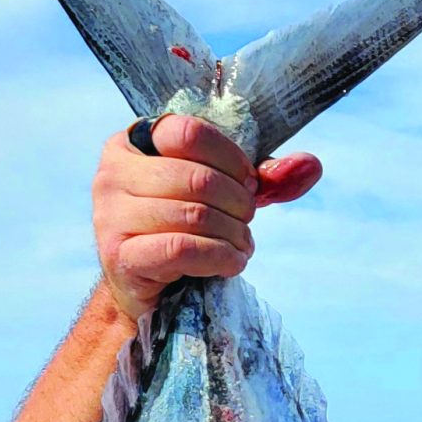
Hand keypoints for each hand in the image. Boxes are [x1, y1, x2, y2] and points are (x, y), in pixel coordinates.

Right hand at [92, 114, 322, 324]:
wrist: (146, 289)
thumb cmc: (182, 230)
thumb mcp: (218, 194)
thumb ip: (261, 177)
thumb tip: (311, 165)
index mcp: (133, 142)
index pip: (188, 132)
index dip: (231, 159)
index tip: (248, 183)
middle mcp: (112, 173)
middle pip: (196, 177)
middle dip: (237, 204)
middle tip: (246, 222)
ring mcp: (110, 216)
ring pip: (193, 215)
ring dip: (233, 235)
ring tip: (241, 246)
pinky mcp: (120, 256)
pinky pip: (183, 249)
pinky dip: (219, 257)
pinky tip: (231, 263)